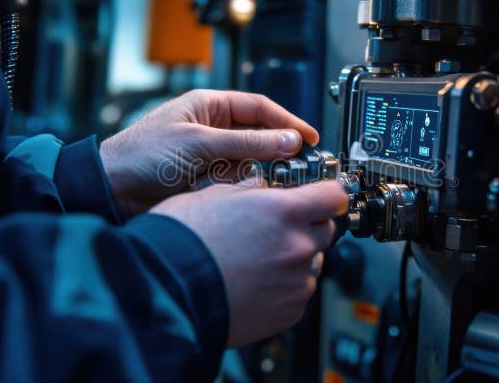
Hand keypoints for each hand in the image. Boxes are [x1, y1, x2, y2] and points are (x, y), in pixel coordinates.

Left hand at [100, 90, 319, 216]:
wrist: (111, 190)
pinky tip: (250, 194)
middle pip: (259, 135)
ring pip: (251, 162)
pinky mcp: (207, 181)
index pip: (259, 108)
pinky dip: (245, 188)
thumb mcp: (198, 143)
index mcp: (209, 106)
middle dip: (278, 150)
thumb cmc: (141, 155)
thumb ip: (246, 142)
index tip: (309, 137)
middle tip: (302, 164)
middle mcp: (213, 128)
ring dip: (262, 172)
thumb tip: (287, 140)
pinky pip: (236, 182)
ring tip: (276, 182)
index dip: (287, 122)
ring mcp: (211, 156)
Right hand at [150, 179, 347, 346]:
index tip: (324, 195)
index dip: (328, 193)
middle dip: (307, 225)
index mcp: (283, 212)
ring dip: (294, 259)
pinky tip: (254, 282)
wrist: (164, 291)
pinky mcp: (288, 312)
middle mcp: (297, 246)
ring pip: (311, 263)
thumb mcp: (212, 194)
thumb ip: (248, 189)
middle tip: (277, 228)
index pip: (333, 196)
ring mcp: (295, 283)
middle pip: (325, 230)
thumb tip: (260, 185)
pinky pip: (297, 293)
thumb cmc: (180, 242)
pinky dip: (283, 287)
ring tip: (256, 260)